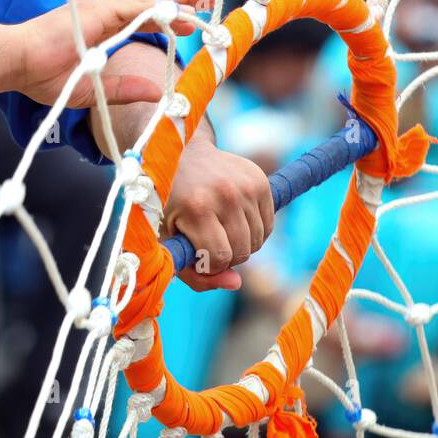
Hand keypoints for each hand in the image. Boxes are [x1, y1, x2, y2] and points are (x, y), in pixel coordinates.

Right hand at [12, 0, 215, 108]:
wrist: (14, 64)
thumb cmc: (43, 76)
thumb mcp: (95, 89)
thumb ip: (125, 89)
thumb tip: (157, 94)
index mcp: (104, 26)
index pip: (146, 17)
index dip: (171, 17)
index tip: (195, 19)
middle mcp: (106, 12)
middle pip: (153, 2)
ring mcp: (102, 8)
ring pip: (150, 0)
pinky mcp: (98, 11)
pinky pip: (137, 8)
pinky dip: (161, 9)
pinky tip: (183, 12)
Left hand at [164, 135, 274, 291]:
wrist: (183, 154)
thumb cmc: (169, 203)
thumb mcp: (169, 240)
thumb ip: (195, 273)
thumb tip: (237, 284)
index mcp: (198, 208)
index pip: (221, 257)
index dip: (212, 266)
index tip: (200, 257)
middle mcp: (226, 194)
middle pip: (243, 251)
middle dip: (228, 258)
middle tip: (211, 244)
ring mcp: (246, 185)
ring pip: (258, 240)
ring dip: (242, 245)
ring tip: (222, 231)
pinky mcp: (260, 180)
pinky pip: (268, 224)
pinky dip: (255, 231)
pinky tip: (236, 221)